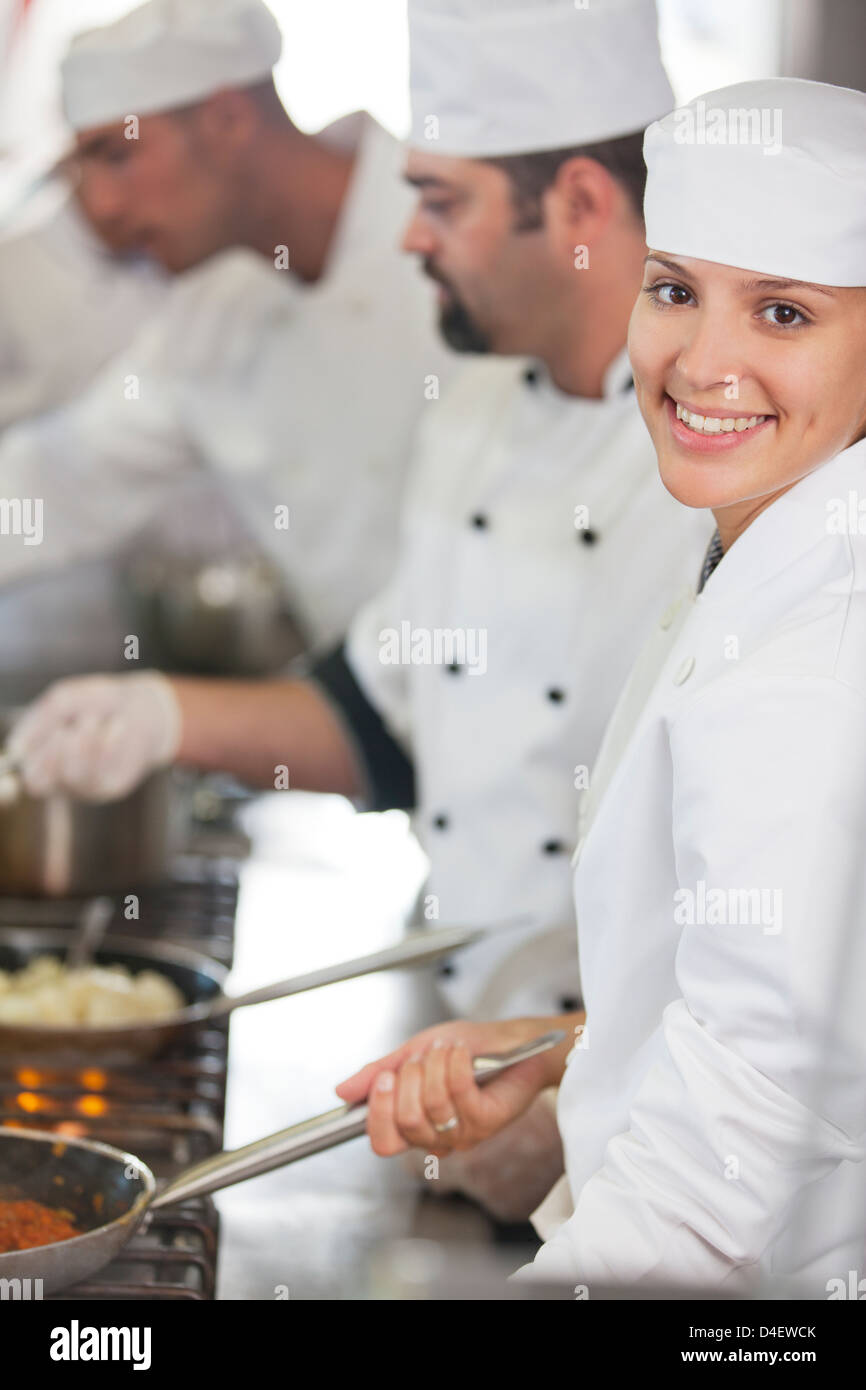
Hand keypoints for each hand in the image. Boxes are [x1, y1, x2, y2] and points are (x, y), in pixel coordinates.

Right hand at [8, 672, 181, 801]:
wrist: (145, 706)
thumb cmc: (98, 704)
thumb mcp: (64, 701)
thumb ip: (40, 720)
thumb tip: (16, 747)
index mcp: (46, 763)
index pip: (28, 776)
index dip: (30, 759)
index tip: (43, 734)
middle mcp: (64, 781)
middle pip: (40, 783)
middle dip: (50, 751)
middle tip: (65, 729)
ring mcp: (88, 787)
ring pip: (71, 775)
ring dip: (81, 742)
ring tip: (94, 718)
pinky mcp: (113, 787)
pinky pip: (102, 768)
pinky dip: (107, 741)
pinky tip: (118, 726)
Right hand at [336, 1014, 575, 1157]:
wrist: (514, 1043)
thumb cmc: (466, 1050)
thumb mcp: (414, 1054)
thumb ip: (380, 1073)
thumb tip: (341, 1092)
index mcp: (415, 1125)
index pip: (382, 1141)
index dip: (378, 1111)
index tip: (385, 1077)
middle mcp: (437, 1137)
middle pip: (405, 1123)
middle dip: (409, 1079)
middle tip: (421, 1059)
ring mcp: (463, 1133)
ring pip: (432, 1105)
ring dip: (435, 1065)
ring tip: (447, 1049)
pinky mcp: (487, 1121)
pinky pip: (458, 1092)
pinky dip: (454, 1063)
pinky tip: (460, 1052)